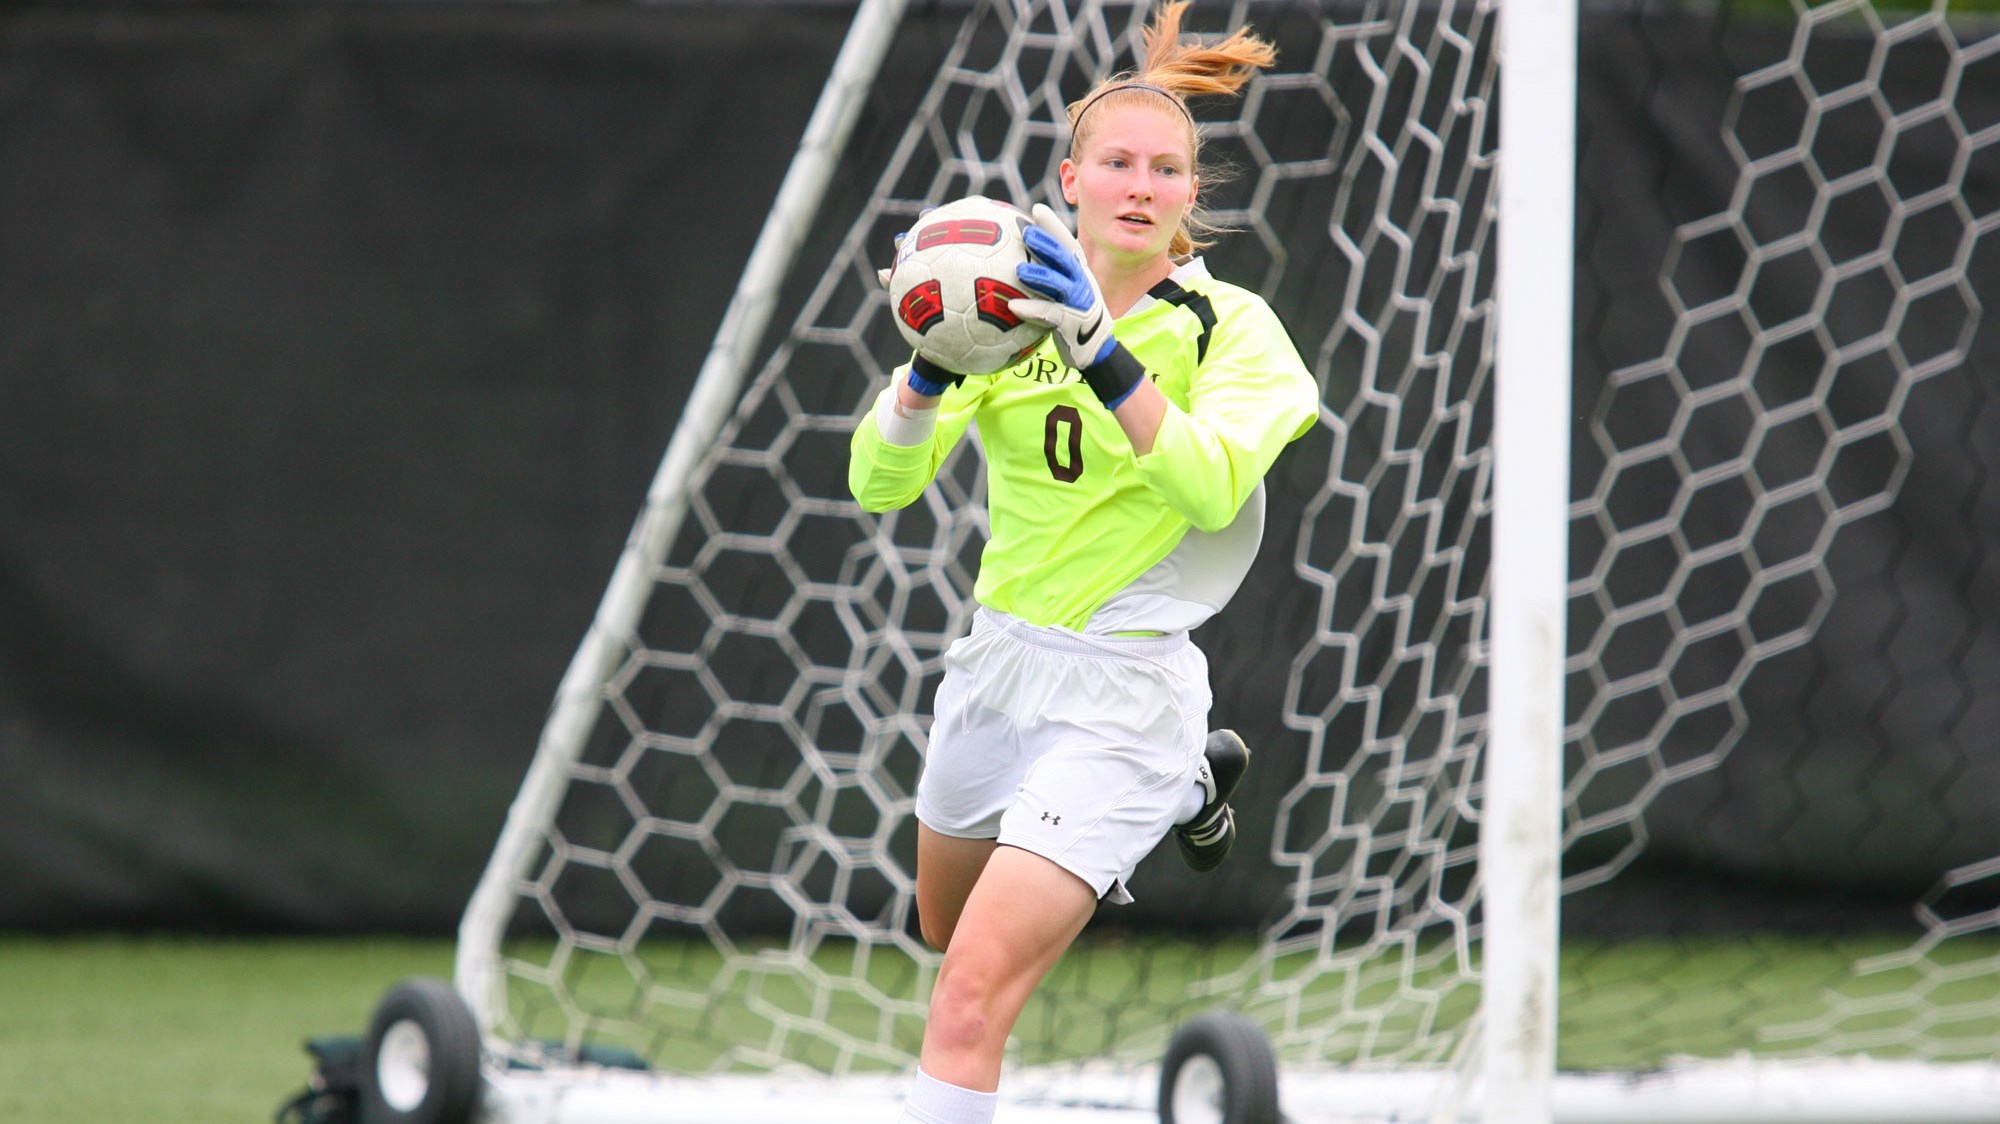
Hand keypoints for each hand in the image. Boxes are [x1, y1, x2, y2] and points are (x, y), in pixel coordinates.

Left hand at [1010, 203, 1117, 369]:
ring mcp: (1080, 303)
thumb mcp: (1065, 297)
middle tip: (1026, 231)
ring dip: (1039, 275)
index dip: (1054, 226)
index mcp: (1079, 274)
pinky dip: (1032, 309)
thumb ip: (1049, 280)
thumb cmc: (1073, 323)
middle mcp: (1083, 284)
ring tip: (1018, 270)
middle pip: (1066, 259)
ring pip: (1060, 285)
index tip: (1037, 209)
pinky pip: (1051, 314)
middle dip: (1047, 243)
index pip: (1068, 245)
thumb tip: (1018, 263)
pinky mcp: (1073, 323)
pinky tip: (1013, 306)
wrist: (1096, 352)